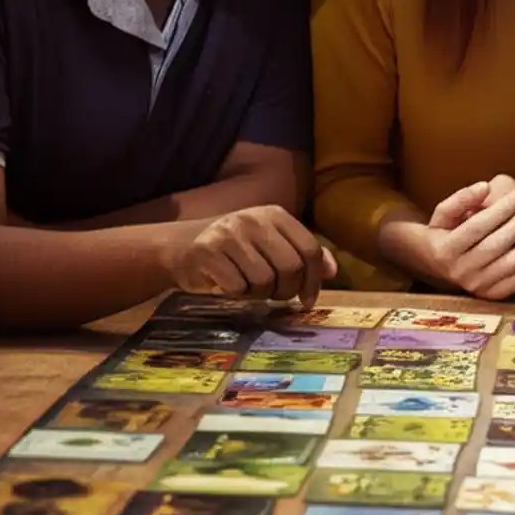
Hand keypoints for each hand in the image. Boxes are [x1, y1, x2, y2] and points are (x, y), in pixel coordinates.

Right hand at [169, 205, 337, 307]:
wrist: (183, 246)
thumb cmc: (236, 249)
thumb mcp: (271, 243)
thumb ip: (302, 253)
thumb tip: (332, 271)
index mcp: (275, 214)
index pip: (309, 249)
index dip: (313, 281)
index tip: (307, 300)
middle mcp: (254, 219)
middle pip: (290, 267)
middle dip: (286, 291)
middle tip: (274, 296)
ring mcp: (230, 234)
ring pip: (264, 281)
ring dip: (258, 294)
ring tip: (248, 287)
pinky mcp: (207, 251)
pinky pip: (237, 287)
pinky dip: (236, 294)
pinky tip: (228, 285)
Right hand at [417, 180, 514, 300]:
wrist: (436, 264)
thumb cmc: (444, 232)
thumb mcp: (443, 213)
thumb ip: (461, 198)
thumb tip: (485, 187)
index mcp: (445, 248)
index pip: (478, 225)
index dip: (504, 207)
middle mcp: (459, 270)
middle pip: (495, 245)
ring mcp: (475, 285)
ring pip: (509, 265)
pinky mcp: (490, 295)